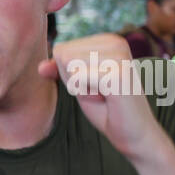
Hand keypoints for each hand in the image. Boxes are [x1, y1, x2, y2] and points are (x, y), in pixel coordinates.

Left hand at [39, 33, 163, 161]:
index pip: (61, 50)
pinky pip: (77, 78)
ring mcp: (119, 55)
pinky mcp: (118, 72)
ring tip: (104, 95)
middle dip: (73, 81)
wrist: (134, 134)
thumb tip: (40, 67)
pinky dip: (84, 94)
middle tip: (99, 92)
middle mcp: (116, 41)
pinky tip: (106, 98)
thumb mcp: (77, 86)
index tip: (94, 85)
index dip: (69, 75)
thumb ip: (58, 71)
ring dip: (80, 88)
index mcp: (107, 40)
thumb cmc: (106, 109)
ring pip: (68, 66)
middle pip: (62, 56)